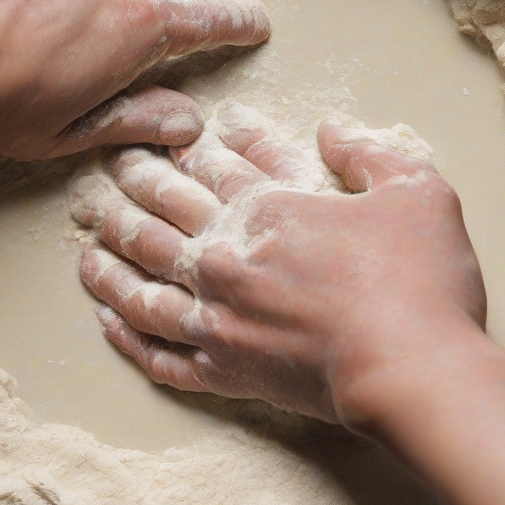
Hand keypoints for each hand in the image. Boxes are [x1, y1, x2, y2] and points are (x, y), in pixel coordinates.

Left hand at [73, 103, 485, 425]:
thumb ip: (369, 153)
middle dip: (128, 189)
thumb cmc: (419, 281)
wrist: (412, 373)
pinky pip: (158, 357)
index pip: (213, 168)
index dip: (189, 146)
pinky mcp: (223, 374)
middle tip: (104, 172)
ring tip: (85, 247)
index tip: (171, 133)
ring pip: (140, 286)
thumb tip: (333, 130)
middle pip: (159, 217)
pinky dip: (128, 339)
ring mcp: (218, 321)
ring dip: (108, 263)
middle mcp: (226, 261)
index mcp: (268, 211)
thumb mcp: (417, 190)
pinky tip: (108, 322)